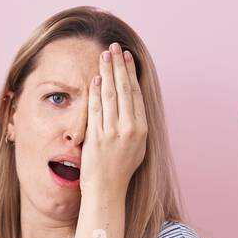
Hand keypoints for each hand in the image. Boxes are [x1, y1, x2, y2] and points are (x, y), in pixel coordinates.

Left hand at [79, 42, 146, 196]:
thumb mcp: (137, 147)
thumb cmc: (121, 170)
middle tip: (114, 47)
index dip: (131, 73)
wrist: (107, 190)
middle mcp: (129, 128)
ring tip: (105, 55)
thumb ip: (136, 124)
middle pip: (124, 90)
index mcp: (141, 129)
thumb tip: (133, 103)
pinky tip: (95, 78)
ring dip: (107, 72)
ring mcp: (112, 133)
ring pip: (110, 96)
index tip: (127, 57)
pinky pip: (96, 110)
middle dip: (119, 66)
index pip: (136, 93)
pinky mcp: (97, 137)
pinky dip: (96, 93)